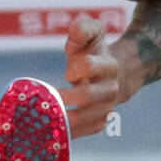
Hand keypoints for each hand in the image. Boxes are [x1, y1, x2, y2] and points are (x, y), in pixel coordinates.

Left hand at [56, 16, 123, 137]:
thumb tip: (72, 42)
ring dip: (64, 118)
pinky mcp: (101, 122)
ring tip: (45, 114)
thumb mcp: (92, 34)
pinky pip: (86, 131)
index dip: (75, 67)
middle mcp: (111, 89)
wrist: (115, 75)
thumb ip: (84, 29)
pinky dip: (70, 131)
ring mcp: (107, 108)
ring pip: (87, 119)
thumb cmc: (94, 53)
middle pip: (87, 96)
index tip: (68, 70)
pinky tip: (54, 127)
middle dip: (64, 96)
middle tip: (47, 96)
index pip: (88, 66)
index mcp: (108, 65)